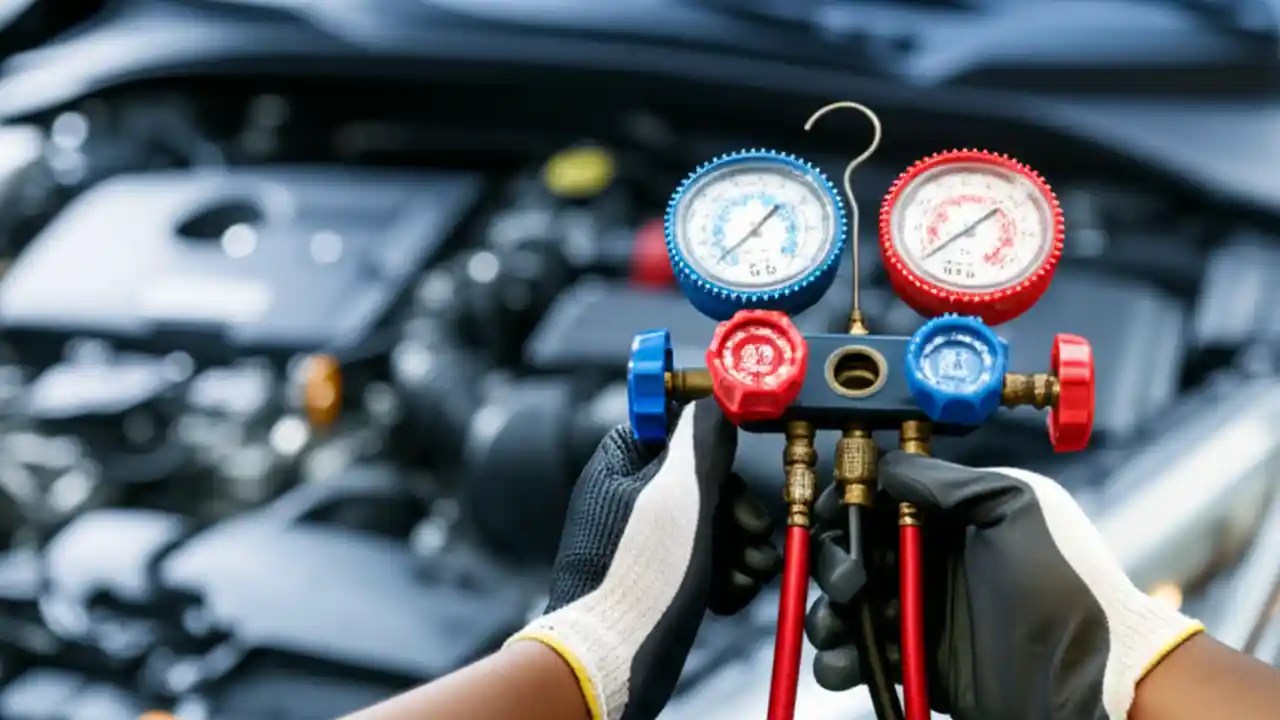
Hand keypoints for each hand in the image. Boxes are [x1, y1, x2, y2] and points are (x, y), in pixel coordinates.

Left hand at [509, 399, 779, 719]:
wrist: (611, 660)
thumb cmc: (638, 577)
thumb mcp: (680, 494)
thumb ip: (703, 442)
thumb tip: (718, 396)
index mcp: (621, 463)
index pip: (677, 431)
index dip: (715, 450)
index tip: (742, 467)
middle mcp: (627, 498)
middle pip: (702, 483)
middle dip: (737, 510)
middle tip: (754, 533)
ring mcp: (640, 541)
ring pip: (707, 526)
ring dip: (739, 547)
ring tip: (754, 571)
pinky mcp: (654, 579)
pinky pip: (700, 563)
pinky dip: (723, 576)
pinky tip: (734, 594)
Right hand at [807, 452, 1204, 719]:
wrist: (1094, 680)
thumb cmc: (1067, 588)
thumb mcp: (1014, 509)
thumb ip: (949, 484)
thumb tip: (889, 465)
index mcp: (952, 519)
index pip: (881, 500)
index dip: (849, 503)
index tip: (831, 514)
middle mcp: (931, 562)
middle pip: (851, 552)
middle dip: (834, 563)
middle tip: (850, 584)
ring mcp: (921, 614)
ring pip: (846, 607)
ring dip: (827, 615)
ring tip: (837, 630)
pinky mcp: (917, 663)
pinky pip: (861, 656)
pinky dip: (840, 660)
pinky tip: (846, 664)